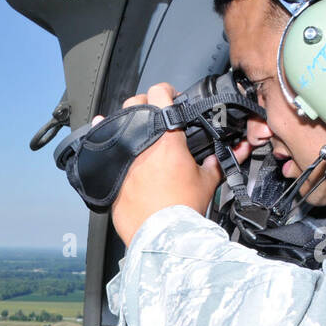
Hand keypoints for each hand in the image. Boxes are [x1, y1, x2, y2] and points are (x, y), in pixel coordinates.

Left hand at [95, 83, 253, 245]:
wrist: (161, 236)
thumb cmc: (182, 210)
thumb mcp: (207, 182)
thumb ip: (215, 163)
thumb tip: (227, 154)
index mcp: (167, 137)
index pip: (161, 94)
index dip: (166, 90)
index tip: (170, 96)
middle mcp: (141, 142)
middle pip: (135, 103)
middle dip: (144, 104)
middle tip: (153, 114)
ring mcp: (123, 156)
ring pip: (117, 122)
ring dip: (126, 120)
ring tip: (134, 125)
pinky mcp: (110, 172)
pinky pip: (101, 144)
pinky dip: (100, 133)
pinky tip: (98, 126)